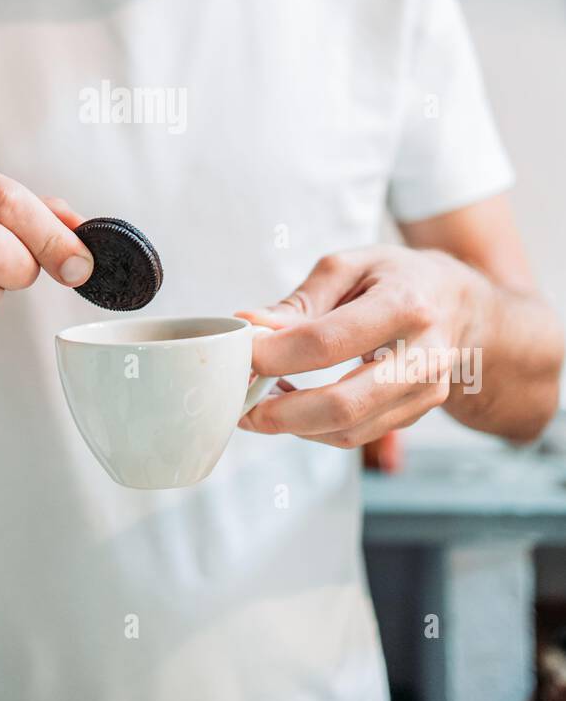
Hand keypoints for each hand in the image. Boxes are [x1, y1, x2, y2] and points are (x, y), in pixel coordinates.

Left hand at [234, 244, 484, 446]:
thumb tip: (250, 327)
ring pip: (350, 430)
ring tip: (257, 405)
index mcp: (405, 305)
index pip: (328, 342)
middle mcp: (424, 355)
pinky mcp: (417, 413)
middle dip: (282, 413)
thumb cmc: (398, 277)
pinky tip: (290, 405)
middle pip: (345, 403)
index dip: (276, 354)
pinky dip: (315, 428)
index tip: (241, 355)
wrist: (460, 303)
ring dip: (294, 426)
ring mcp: (426, 391)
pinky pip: (358, 434)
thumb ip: (300, 301)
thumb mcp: (350, 266)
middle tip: (241, 405)